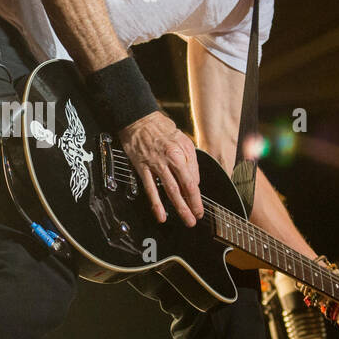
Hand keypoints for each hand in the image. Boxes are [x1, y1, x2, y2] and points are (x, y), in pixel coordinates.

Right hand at [118, 111, 203, 226]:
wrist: (139, 119)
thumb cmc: (161, 128)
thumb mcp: (183, 140)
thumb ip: (190, 161)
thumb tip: (195, 180)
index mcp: (180, 154)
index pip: (191, 180)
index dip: (196, 197)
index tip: (200, 208)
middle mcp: (169, 160)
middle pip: (182, 188)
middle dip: (190, 206)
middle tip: (194, 219)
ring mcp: (154, 165)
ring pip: (168, 190)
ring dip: (178, 207)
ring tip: (184, 219)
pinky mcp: (142, 167)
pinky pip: (149, 188)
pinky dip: (155, 203)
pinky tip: (160, 214)